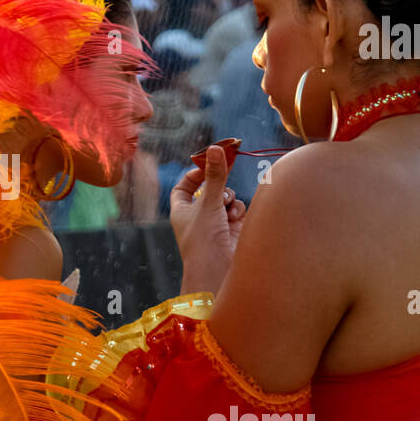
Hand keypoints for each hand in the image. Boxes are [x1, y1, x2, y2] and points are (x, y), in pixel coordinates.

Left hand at [170, 145, 246, 291]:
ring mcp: (216, 223)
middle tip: (223, 178)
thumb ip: (215, 176)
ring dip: (229, 199)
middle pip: (210, 190)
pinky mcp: (233, 230)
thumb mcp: (208, 204)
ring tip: (226, 209)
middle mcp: (198, 216)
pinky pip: (237, 211)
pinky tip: (235, 219)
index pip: (184, 187)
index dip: (194, 175)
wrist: (217, 272)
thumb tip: (216, 148)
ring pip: (227, 199)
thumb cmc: (203, 240)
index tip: (207, 165)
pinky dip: (237, 211)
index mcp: (182, 210)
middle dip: (219, 185)